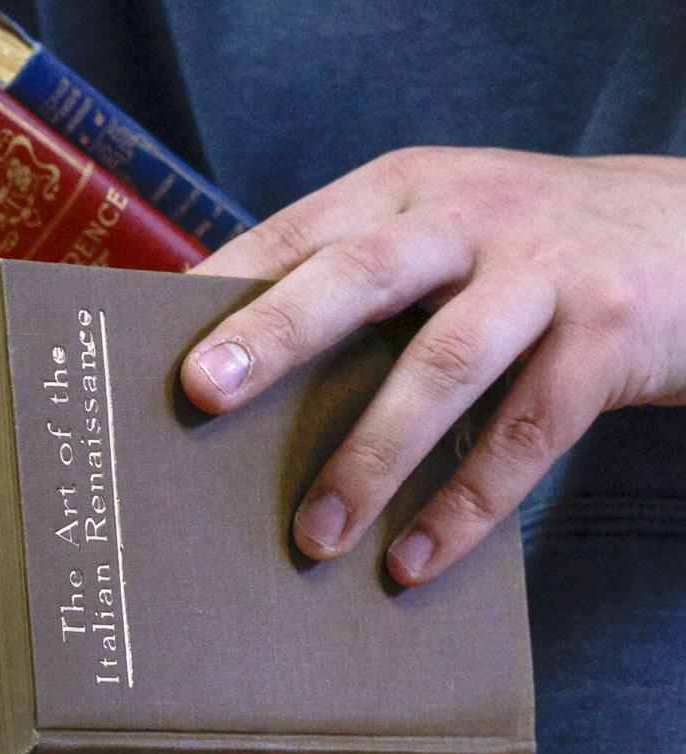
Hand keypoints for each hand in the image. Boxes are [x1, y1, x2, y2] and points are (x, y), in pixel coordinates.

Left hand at [181, 148, 685, 583]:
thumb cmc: (532, 245)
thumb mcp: (443, 224)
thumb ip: (360, 271)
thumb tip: (244, 358)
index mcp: (407, 191)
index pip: (295, 233)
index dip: (221, 286)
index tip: (146, 339)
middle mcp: (469, 219)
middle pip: (359, 276)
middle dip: (277, 334)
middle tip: (202, 395)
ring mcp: (543, 276)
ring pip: (444, 365)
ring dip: (370, 457)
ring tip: (311, 536)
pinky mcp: (607, 339)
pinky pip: (526, 435)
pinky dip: (467, 505)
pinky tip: (414, 561)